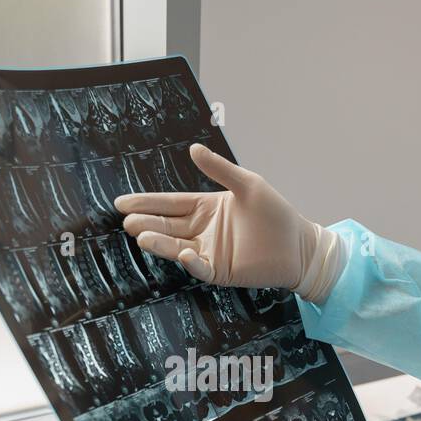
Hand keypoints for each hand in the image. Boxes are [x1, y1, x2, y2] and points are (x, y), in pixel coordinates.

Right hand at [114, 144, 341, 301]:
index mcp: (206, 208)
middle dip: (146, 223)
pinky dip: (192, 262)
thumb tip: (193, 149)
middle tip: (127, 221)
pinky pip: (201, 267)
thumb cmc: (275, 213)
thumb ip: (220, 169)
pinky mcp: (220, 271)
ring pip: (177, 246)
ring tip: (141, 235)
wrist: (298, 245)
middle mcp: (202, 230)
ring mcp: (209, 252)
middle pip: (168, 226)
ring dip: (160, 242)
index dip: (147, 203)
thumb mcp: (247, 184)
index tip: (122, 202)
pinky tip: (184, 253)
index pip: (169, 204)